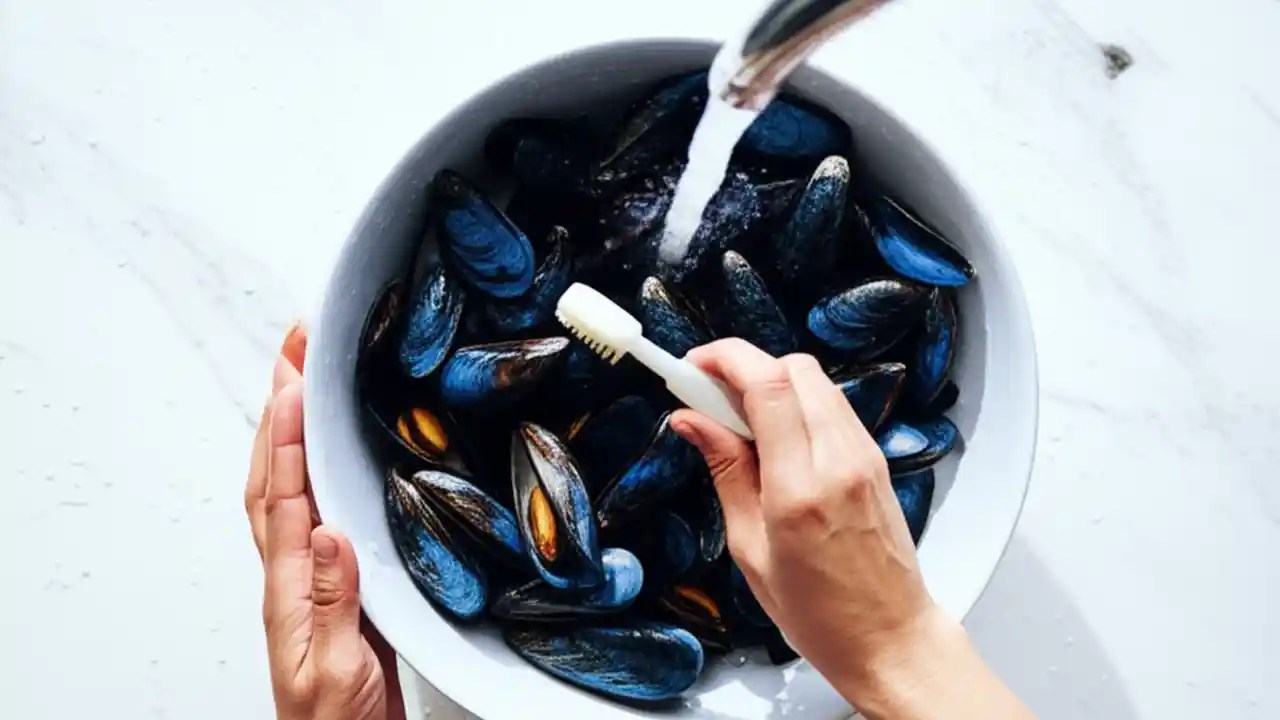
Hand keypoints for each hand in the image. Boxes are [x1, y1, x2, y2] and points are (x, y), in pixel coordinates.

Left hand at [244, 323, 405, 719]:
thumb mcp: (336, 673)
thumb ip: (331, 605)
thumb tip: (326, 531)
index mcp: (288, 592)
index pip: (281, 495)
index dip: (285, 432)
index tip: (296, 375)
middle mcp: (292, 577)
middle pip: (274, 477)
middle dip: (280, 408)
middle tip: (296, 349)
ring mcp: (311, 581)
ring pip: (290, 489)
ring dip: (292, 430)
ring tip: (309, 379)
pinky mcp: (337, 588)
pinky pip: (317, 512)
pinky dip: (317, 469)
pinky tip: (335, 454)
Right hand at [671, 339, 1032, 719]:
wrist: (889, 637)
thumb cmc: (818, 612)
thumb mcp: (750, 548)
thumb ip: (725, 471)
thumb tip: (691, 421)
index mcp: (800, 489)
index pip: (768, 386)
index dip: (724, 360)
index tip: (692, 366)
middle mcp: (839, 461)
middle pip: (793, 368)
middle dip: (745, 366)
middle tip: (709, 394)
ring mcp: (865, 456)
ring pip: (815, 380)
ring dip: (771, 382)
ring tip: (738, 421)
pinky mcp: (876, 459)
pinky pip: (832, 405)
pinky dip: (797, 402)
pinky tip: (774, 436)